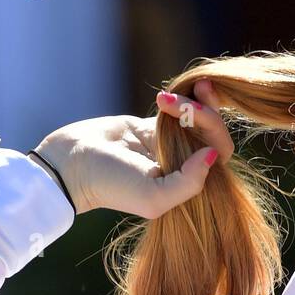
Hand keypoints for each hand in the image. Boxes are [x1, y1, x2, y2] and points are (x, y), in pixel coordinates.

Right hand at [32, 80, 234, 215]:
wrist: (74, 163)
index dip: (216, 132)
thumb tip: (213, 154)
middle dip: (204, 113)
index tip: (195, 115)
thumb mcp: (154, 197)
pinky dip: (178, 99)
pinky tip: (162, 98)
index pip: (220, 155)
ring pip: (198, 118)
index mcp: (190, 186)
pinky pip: (179, 109)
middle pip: (212, 133)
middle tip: (182, 102)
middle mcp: (184, 166)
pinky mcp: (154, 128)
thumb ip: (189, 183)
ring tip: (165, 99)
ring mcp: (171, 145)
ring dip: (191, 102)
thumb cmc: (113, 186)